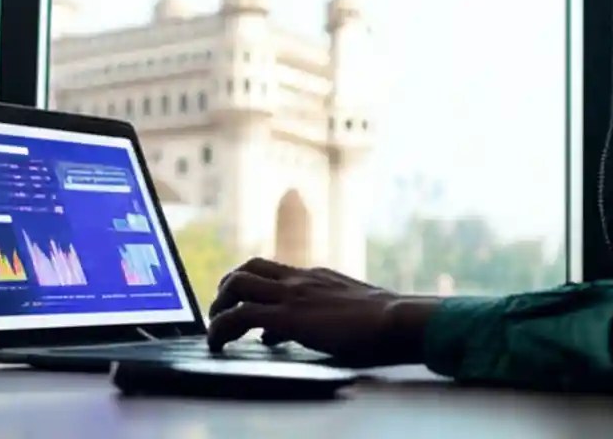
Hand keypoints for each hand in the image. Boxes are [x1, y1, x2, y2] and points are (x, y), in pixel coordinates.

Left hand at [206, 257, 439, 365]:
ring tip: (215, 329)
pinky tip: (217, 344)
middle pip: (248, 267)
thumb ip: (328, 313)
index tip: (244, 303)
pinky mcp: (288, 316)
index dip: (252, 285)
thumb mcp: (352, 309)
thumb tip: (316, 329)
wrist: (397, 318)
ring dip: (219, 306)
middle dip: (227, 288)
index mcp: (317, 276)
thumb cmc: (386, 322)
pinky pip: (240, 316)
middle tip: (221, 311)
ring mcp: (293, 294)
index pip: (274, 270)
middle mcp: (300, 278)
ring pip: (237, 283)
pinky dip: (221, 328)